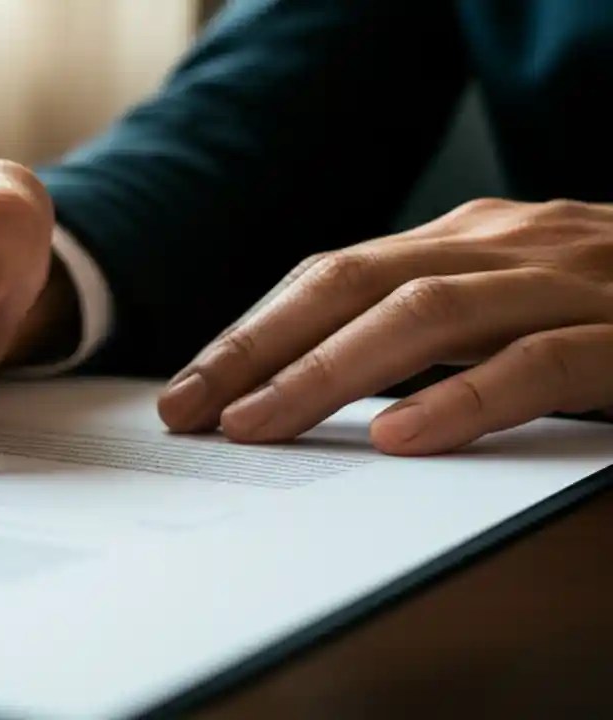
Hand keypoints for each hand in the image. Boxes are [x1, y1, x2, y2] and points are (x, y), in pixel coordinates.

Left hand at [158, 198, 612, 454]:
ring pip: (428, 314)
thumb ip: (429, 330)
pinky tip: (398, 439)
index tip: (187, 390)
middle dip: (259, 347)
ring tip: (258, 424)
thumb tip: (310, 389)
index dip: (253, 331)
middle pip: (354, 283)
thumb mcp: (512, 306)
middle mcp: (510, 246)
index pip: (334, 273)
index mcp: (472, 240)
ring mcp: (574, 284)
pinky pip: (539, 366)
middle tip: (190, 410)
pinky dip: (462, 401)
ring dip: (328, 372)